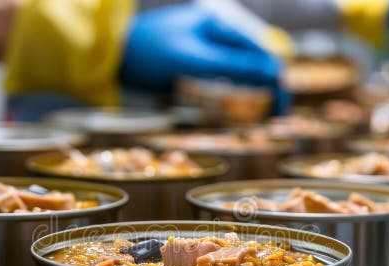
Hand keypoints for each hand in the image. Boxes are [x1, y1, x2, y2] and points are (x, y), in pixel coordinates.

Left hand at [119, 3, 286, 108]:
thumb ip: (235, 66)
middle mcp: (214, 32)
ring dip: (250, 92)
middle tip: (273, 118)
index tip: (282, 110)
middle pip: (252, 61)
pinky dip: (229, 93)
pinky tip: (230, 108)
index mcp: (219, 24)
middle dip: (267, 88)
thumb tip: (276, 73)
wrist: (107, 56)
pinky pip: (219, 77)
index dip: (277, 81)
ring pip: (238, 70)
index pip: (261, 52)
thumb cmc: (148, 54)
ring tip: (258, 117)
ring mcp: (201, 46)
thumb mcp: (195, 60)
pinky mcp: (189, 62)